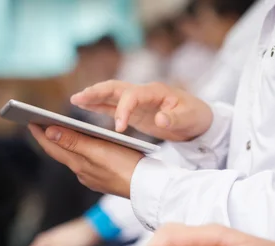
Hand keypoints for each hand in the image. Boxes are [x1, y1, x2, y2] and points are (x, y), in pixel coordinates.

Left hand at [29, 124, 143, 197]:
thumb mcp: (99, 149)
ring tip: (60, 132)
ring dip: (66, 145)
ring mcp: (93, 178)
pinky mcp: (104, 179)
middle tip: (39, 123)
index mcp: (79, 164)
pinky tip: (86, 148)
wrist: (147, 188)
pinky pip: (87, 164)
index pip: (52, 147)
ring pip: (74, 158)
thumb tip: (48, 132)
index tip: (28, 120)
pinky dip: (81, 153)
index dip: (39, 134)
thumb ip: (74, 141)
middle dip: (50, 138)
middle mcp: (82, 172)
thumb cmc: (126, 165)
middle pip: (61, 152)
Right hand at [70, 80, 212, 141]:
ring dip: (93, 96)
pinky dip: (99, 105)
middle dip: (96, 92)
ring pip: (111, 94)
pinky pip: (114, 105)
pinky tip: (85, 107)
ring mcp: (138, 101)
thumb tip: (160, 119)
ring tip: (75, 101)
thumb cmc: (195, 116)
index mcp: (155, 92)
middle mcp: (143, 93)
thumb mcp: (189, 118)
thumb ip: (174, 118)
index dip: (123, 110)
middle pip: (115, 87)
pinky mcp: (135, 110)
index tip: (118, 128)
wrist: (200, 119)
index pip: (132, 96)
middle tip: (77, 99)